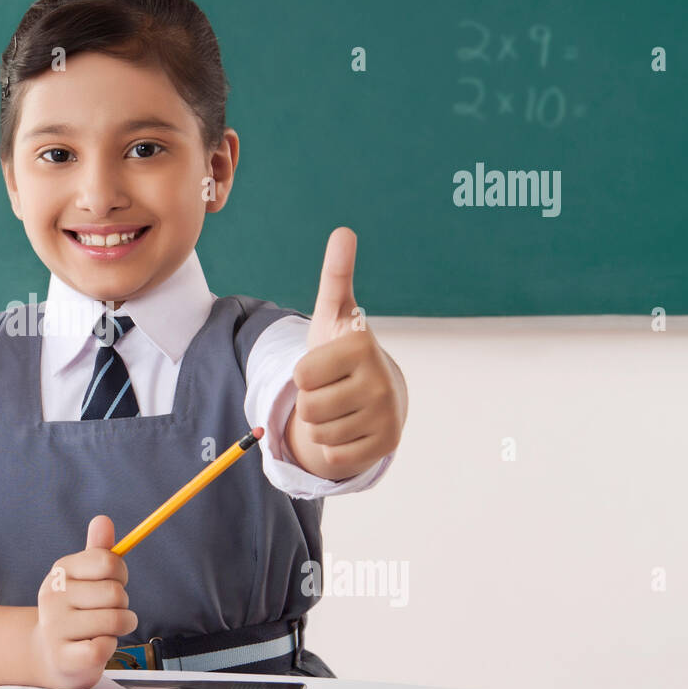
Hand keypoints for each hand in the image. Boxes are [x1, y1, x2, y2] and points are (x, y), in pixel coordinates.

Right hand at [30, 515, 137, 688]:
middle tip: (106, 611)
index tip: (113, 583)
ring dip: (121, 627)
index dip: (121, 574)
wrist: (49, 655)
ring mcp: (55, 628)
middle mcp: (53, 596)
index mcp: (61, 571)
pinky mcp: (64, 657)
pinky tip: (94, 646)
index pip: (108, 561)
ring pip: (115, 621)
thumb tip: (103, 519)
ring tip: (104, 629)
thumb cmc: (76, 611)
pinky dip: (109, 647)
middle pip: (116, 593)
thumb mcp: (85, 578)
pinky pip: (105, 647)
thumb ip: (98, 551)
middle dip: (122, 605)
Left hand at [284, 227, 405, 480]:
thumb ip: (335, 274)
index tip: (324, 364)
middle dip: (310, 400)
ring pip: (319, 434)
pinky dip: (333, 447)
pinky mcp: (385, 446)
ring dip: (320, 424)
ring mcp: (386, 417)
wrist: (375, 392)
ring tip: (340, 406)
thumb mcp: (334, 313)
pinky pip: (334, 457)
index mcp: (361, 347)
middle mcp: (380, 383)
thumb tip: (343, 231)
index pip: (301, 376)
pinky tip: (349, 428)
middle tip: (331, 388)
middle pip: (308, 407)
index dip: (304, 373)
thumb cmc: (343, 350)